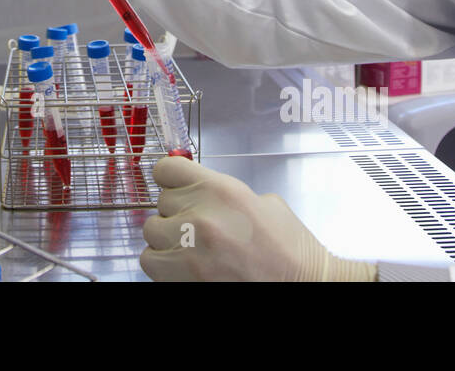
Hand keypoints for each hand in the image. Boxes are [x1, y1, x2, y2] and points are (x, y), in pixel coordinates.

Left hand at [140, 157, 378, 280]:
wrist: (303, 284)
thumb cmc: (289, 248)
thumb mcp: (261, 201)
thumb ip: (221, 193)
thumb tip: (195, 190)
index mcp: (221, 189)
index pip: (166, 169)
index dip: (171, 178)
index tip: (176, 185)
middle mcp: (201, 216)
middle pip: (161, 201)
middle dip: (177, 210)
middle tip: (197, 222)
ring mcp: (190, 250)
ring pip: (151, 231)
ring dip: (167, 237)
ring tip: (191, 244)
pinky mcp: (183, 277)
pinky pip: (150, 260)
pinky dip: (163, 262)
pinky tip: (184, 263)